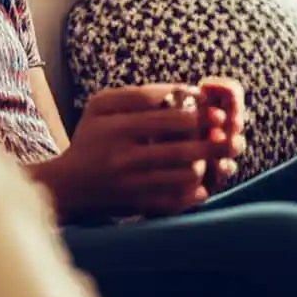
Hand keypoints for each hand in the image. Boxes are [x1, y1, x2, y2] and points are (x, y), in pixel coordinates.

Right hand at [37, 84, 244, 219]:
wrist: (68, 185)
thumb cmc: (90, 138)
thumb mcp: (100, 107)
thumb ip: (136, 95)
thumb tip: (184, 93)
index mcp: (113, 125)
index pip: (162, 110)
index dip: (193, 106)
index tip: (212, 105)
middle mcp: (121, 154)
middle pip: (180, 143)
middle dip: (210, 135)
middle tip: (228, 131)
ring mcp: (130, 181)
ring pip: (184, 171)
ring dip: (206, 162)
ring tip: (215, 155)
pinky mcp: (137, 203)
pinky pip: (177, 197)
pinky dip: (195, 190)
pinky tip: (201, 182)